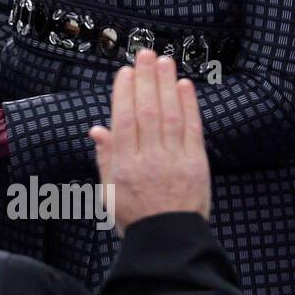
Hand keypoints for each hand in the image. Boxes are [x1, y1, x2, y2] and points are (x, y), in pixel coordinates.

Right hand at [87, 49, 209, 234]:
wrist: (169, 241)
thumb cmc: (136, 216)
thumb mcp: (110, 191)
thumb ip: (105, 158)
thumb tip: (97, 129)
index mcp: (124, 166)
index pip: (124, 121)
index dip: (125, 94)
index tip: (125, 72)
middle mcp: (148, 159)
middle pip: (147, 112)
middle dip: (146, 80)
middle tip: (146, 54)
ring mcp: (174, 160)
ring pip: (169, 115)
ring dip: (167, 85)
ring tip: (165, 61)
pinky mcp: (196, 163)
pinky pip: (192, 129)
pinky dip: (189, 105)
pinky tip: (185, 86)